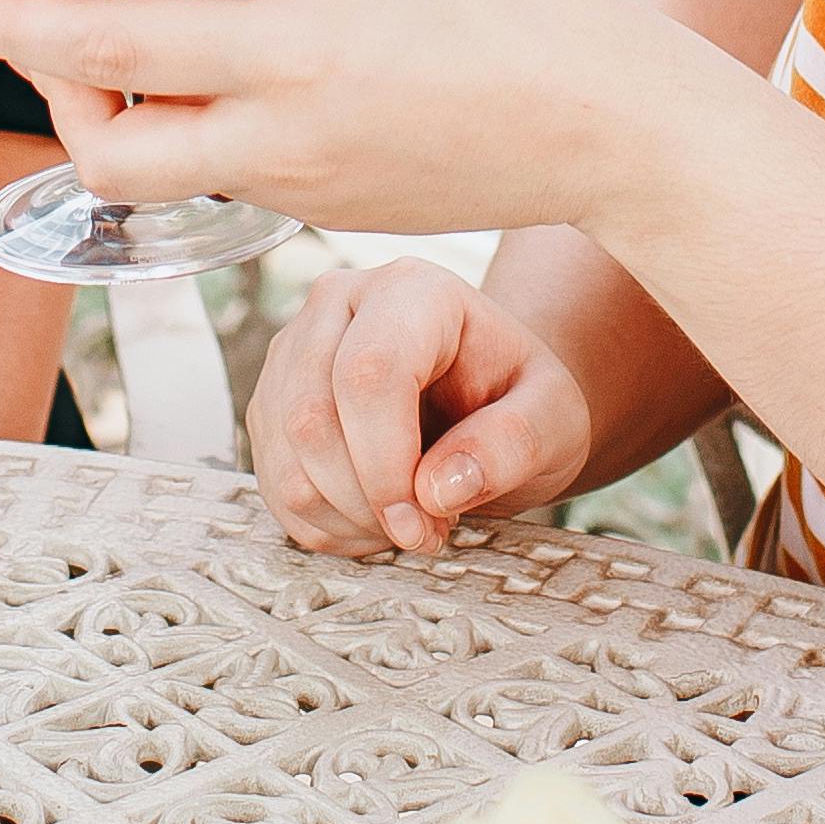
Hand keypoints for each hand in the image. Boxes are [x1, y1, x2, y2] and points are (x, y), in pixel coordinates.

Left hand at [0, 0, 723, 235]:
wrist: (629, 138)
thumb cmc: (547, 15)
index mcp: (301, 59)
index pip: (121, 49)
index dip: (22, 26)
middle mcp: (289, 144)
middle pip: (111, 156)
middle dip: (53, 98)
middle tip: (40, 28)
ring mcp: (310, 193)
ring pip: (167, 178)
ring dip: (122, 117)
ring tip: (118, 41)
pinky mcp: (337, 215)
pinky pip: (232, 181)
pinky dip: (195, 134)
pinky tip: (216, 74)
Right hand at [248, 259, 595, 558]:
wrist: (488, 397)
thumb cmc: (518, 397)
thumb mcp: (553, 418)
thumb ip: (514, 443)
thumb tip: (439, 488)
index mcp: (414, 290)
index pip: (369, 373)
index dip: (386, 463)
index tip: (425, 523)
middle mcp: (339, 305)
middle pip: (311, 417)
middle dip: (366, 502)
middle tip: (426, 532)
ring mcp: (294, 351)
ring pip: (285, 458)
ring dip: (345, 518)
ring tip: (408, 523)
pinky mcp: (272, 402)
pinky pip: (273, 484)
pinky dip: (323, 525)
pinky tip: (374, 520)